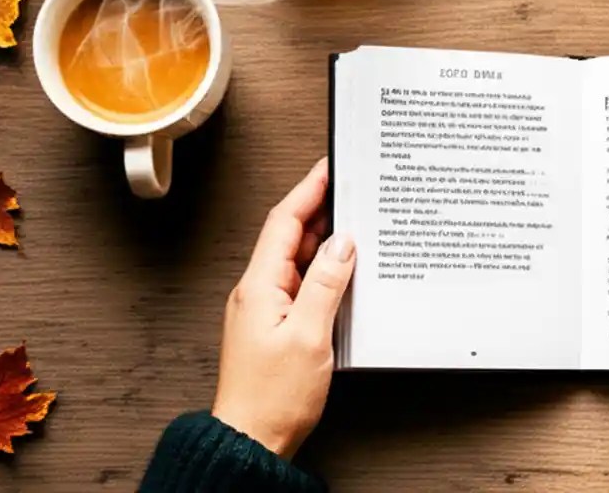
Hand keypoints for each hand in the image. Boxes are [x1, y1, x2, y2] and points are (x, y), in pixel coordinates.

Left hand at [211, 158, 355, 456]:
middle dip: (321, 209)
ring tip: (356, 223)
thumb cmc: (272, 398)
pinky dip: (324, 271)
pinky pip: (302, 284)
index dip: (308, 190)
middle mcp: (258, 291)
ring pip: (298, 260)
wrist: (252, 440)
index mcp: (259, 285)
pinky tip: (344, 272)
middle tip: (352, 189)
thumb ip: (326, 284)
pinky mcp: (276, 326)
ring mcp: (266, 308)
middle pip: (291, 236)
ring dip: (325, 241)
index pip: (284, 222)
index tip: (329, 167)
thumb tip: (343, 244)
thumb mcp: (309, 335)